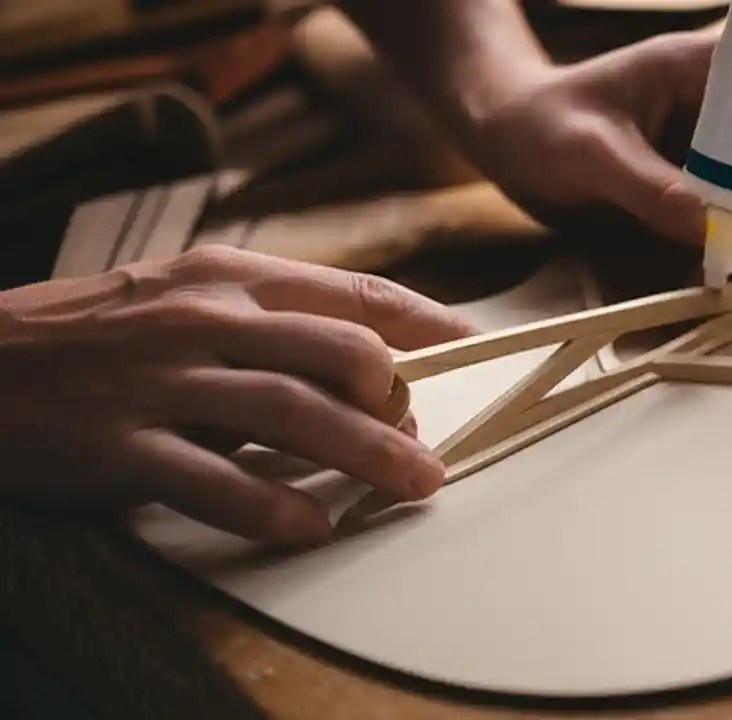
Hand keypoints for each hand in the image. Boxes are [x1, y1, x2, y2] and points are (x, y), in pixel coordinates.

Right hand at [0, 247, 474, 546]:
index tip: (473, 349)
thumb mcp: (180, 294)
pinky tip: (314, 528)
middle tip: (427, 444)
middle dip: (401, 402)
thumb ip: (267, 320)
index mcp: (227, 277)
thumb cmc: (93, 332)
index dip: (425, 322)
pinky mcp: (120, 447)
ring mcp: (163, 383)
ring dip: (369, 455)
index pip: (352, 293)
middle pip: (339, 355)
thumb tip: (363, 359)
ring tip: (416, 486)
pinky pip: (215, 482)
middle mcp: (204, 320)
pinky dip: (275, 508)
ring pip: (294, 415)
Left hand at [459, 28, 731, 276]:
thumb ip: (645, 186)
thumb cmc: (537, 123)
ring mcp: (721, 151)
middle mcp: (728, 108)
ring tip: (729, 276)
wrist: (506, 139)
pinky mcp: (705, 189)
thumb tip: (711, 228)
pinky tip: (707, 277)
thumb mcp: (584, 151)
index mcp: (710, 71)